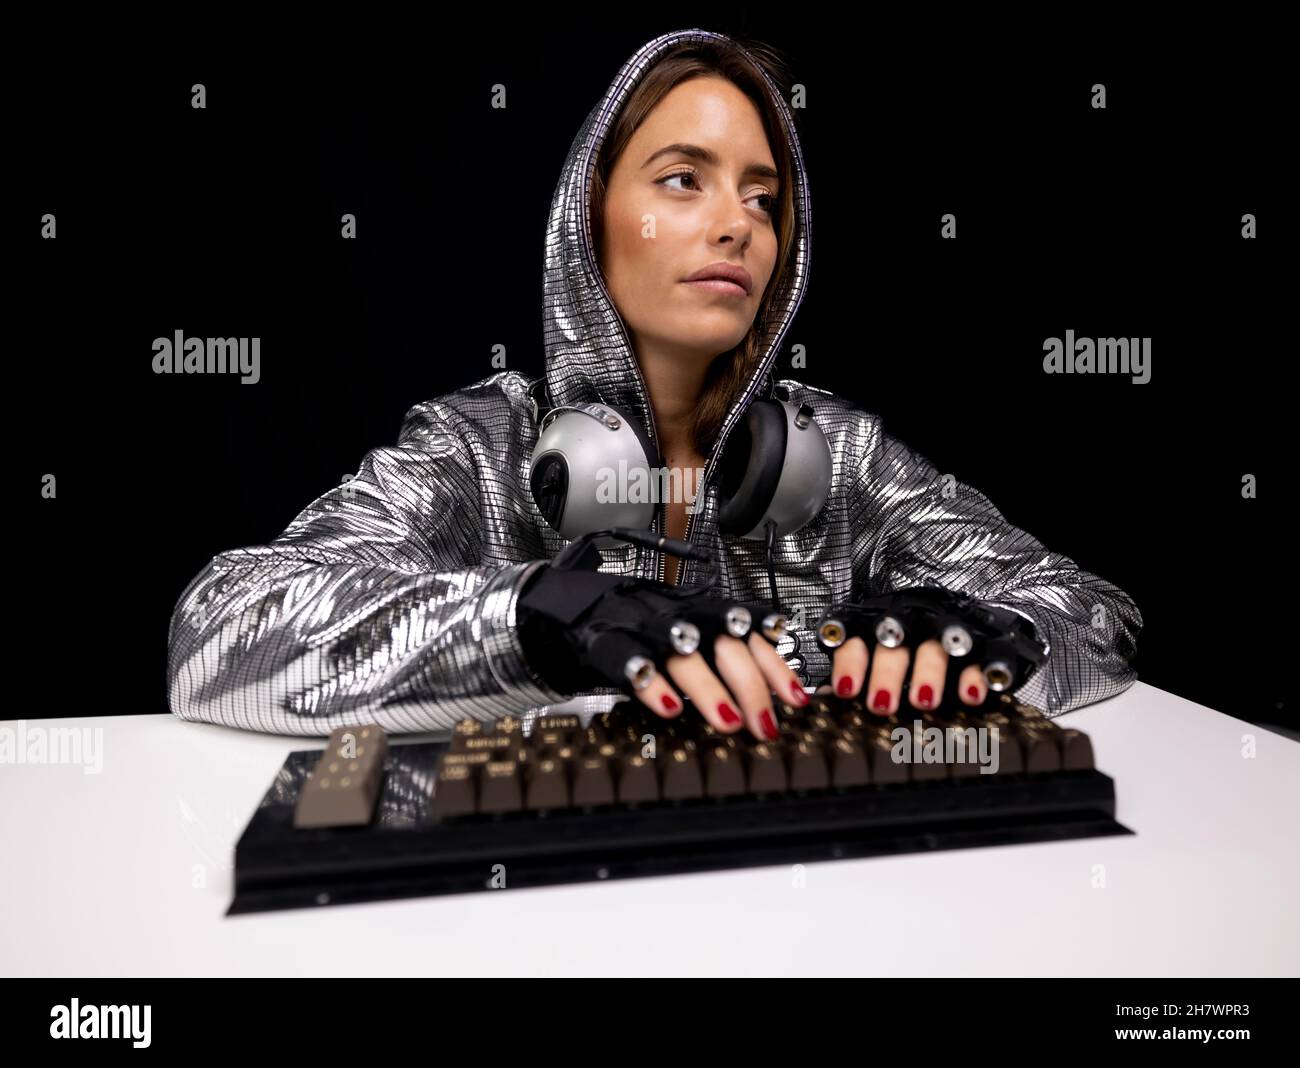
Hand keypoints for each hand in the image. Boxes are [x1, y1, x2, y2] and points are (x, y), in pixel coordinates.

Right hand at [518, 565, 809, 740]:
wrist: (571, 610)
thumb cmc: (639, 629)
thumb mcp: (686, 633)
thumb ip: (726, 652)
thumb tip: (777, 689)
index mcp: (700, 608)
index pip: (748, 629)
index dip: (775, 664)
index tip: (797, 698)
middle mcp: (674, 612)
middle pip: (722, 640)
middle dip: (750, 684)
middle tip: (766, 726)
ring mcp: (639, 625)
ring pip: (680, 650)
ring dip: (709, 688)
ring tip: (729, 722)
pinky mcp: (603, 642)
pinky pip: (626, 659)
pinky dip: (650, 682)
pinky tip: (668, 707)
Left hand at [813, 586, 1047, 715]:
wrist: (975, 620)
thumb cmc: (912, 646)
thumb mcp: (880, 657)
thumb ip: (854, 675)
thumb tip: (819, 699)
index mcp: (878, 623)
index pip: (856, 636)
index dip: (849, 663)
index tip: (844, 691)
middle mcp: (913, 621)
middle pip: (895, 641)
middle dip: (886, 673)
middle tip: (880, 705)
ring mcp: (951, 629)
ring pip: (937, 644)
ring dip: (929, 672)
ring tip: (923, 700)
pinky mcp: (988, 642)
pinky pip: (987, 655)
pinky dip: (981, 674)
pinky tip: (973, 694)